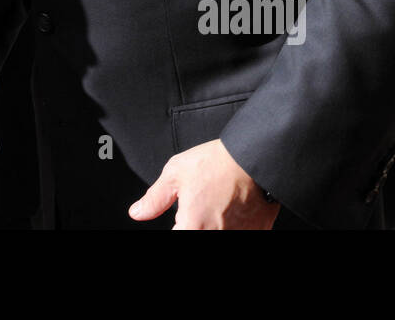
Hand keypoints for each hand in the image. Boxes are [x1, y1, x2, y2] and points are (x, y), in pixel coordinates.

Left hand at [128, 138, 280, 228]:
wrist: (254, 158)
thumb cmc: (217, 163)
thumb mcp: (175, 174)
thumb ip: (154, 199)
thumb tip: (137, 213)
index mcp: (192, 228)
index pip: (176, 237)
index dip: (177, 226)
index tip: (180, 218)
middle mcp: (216, 236)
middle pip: (196, 234)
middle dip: (193, 224)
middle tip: (200, 207)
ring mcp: (239, 235)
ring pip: (219, 233)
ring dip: (213, 225)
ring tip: (216, 206)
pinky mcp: (257, 232)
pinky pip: (240, 232)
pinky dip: (233, 224)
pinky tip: (233, 210)